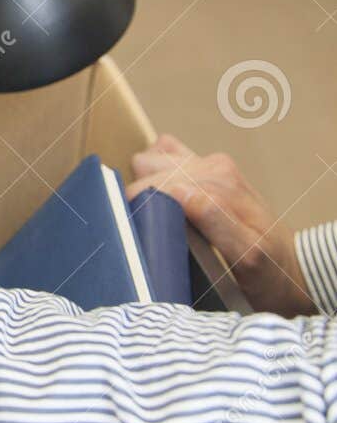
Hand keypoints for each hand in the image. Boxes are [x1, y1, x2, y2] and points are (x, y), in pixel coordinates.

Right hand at [127, 134, 313, 316]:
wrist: (289, 268)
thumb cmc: (268, 269)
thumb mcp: (248, 256)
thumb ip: (217, 222)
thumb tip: (179, 193)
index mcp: (221, 186)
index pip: (160, 185)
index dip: (140, 207)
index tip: (133, 230)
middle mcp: (215, 167)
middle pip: (151, 170)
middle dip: (140, 197)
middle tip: (141, 230)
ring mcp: (210, 164)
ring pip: (153, 159)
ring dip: (145, 183)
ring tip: (150, 214)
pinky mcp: (206, 166)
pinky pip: (167, 153)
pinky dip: (155, 170)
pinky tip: (158, 193)